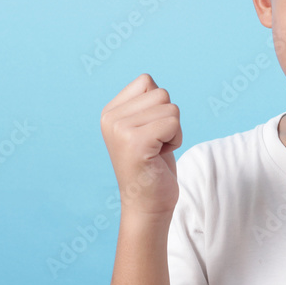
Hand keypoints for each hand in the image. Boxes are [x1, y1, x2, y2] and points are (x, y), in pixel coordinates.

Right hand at [100, 73, 182, 217]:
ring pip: (171, 108)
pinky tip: (159, 156)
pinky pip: (174, 123)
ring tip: (156, 150)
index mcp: (110, 111)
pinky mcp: (136, 142)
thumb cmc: (153, 165)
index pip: (147, 82)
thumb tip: (148, 80)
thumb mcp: (145, 126)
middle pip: (162, 94)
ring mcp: (120, 129)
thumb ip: (145, 102)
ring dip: (173, 131)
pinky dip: (176, 140)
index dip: (159, 107)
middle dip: (169, 119)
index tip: (150, 132)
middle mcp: (110, 118)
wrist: (147, 204)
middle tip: (155, 145)